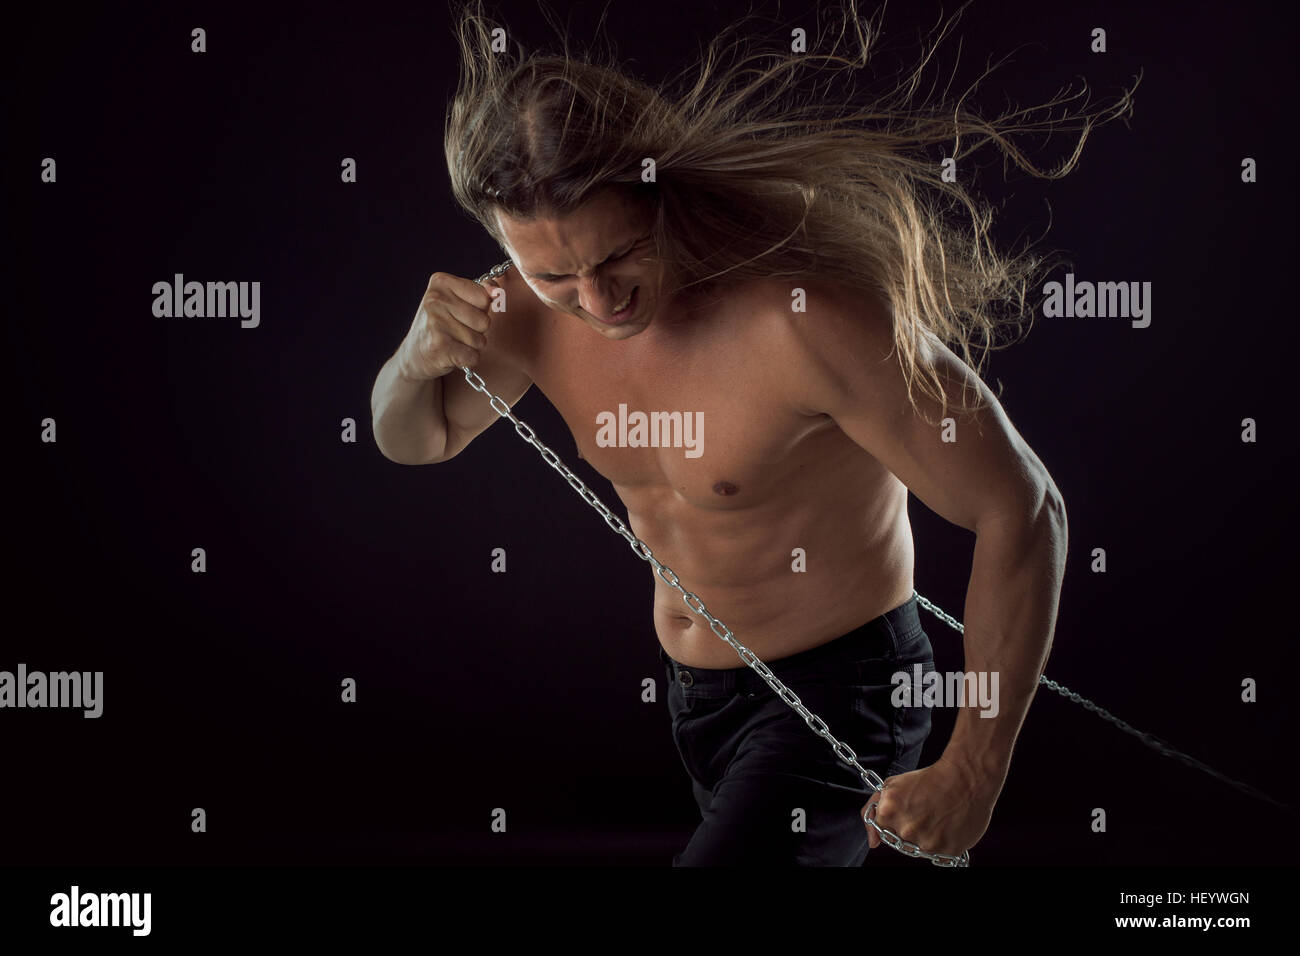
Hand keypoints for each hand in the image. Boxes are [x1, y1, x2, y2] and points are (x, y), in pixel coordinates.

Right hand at [396, 271, 497, 380]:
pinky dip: (467, 359)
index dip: (480, 310)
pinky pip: (474, 356)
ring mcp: (436, 323)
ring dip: (471, 346)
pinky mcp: (440, 347)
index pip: (484, 297)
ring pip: (480, 340)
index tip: (461, 312)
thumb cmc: (442, 323)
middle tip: (455, 329)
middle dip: (476, 330)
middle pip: (484, 321)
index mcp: (440, 282)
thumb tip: (498, 293)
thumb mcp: (457, 299)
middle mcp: (435, 300)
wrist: (415, 354)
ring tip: (452, 341)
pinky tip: (452, 354)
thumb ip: (482, 291)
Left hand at [860, 759, 998, 857]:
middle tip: (926, 810)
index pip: (883, 829)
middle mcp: (905, 830)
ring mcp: (926, 843)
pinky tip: (949, 824)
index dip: (896, 818)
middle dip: (911, 828)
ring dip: (927, 836)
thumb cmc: (930, 779)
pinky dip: (944, 842)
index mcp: (888, 813)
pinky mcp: (946, 851)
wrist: (965, 777)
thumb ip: (874, 809)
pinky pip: (939, 854)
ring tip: (939, 816)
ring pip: (920, 848)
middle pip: (902, 840)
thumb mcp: (893, 785)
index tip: (908, 810)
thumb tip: (872, 843)